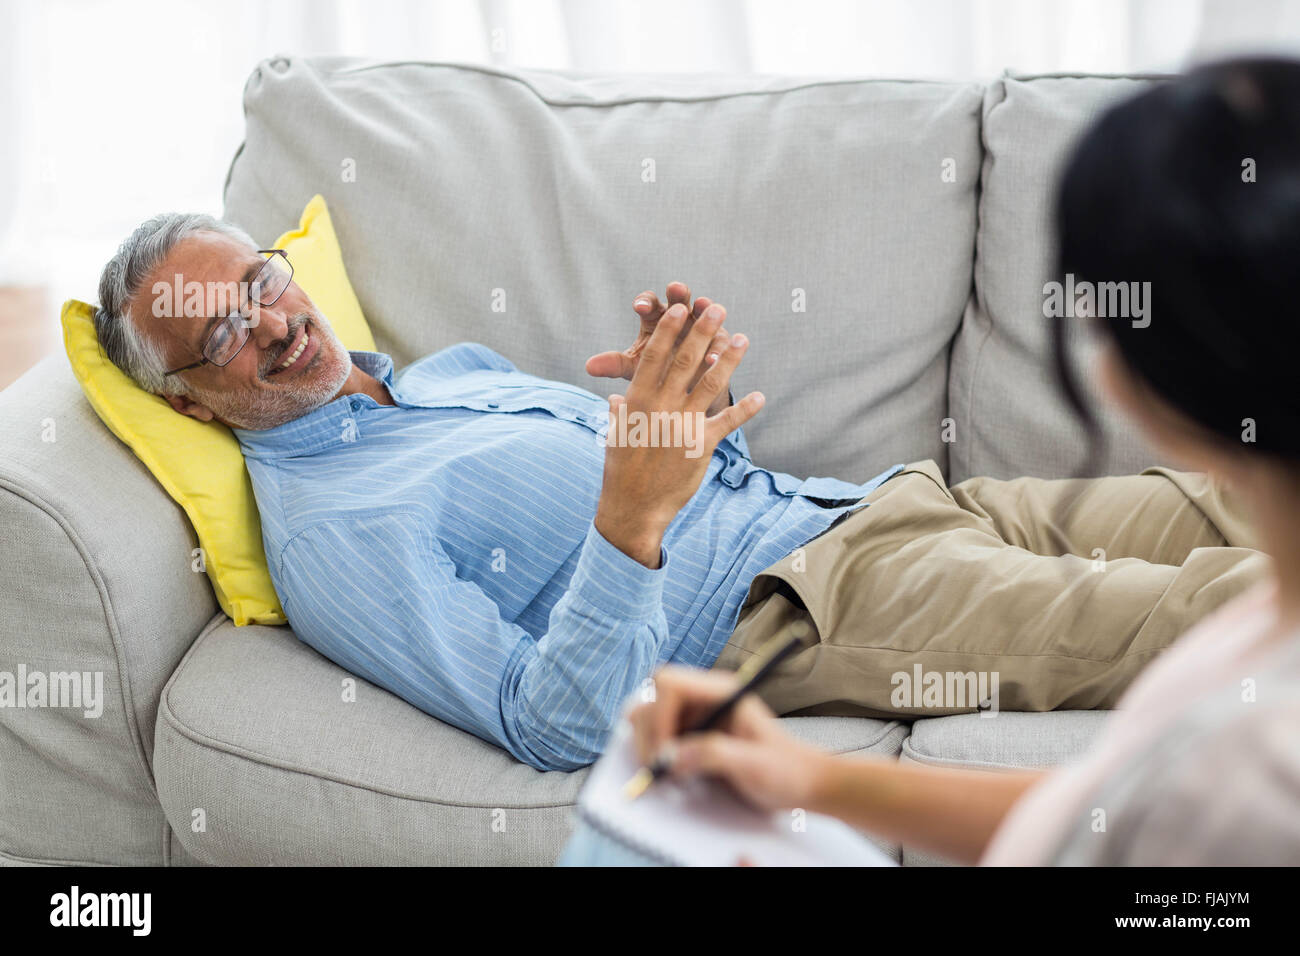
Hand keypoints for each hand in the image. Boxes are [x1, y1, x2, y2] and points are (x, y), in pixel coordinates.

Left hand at [586, 281, 735, 417]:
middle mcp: (680, 316)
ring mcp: (702, 327)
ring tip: (705, 306)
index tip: (639, 307)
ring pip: (704, 312)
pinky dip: (717, 346)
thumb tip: (588, 367)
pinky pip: (720, 341)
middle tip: (676, 289)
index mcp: (655, 319)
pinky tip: (713, 355)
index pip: (648, 303)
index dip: (644, 302)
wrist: (680, 391)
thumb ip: (615, 365)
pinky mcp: (719, 342)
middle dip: (677, 292)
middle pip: (678, 298)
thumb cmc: (654, 373)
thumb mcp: (635, 369)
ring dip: (705, 308)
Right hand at [593, 301, 763, 566]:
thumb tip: (617, 396)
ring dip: (728, 360)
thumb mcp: (616, 436)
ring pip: (709, 384)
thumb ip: (619, 412)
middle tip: (717, 309)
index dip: (667, 331)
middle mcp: (660, 408)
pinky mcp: (700, 446)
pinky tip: (761, 397)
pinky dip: (746, 410)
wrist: (633, 507)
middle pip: (684, 362)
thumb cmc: (621, 472)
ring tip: (742, 338)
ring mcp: (681, 425)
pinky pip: (727, 423)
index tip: (678, 310)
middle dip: (701, 333)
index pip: (654, 358)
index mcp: (637, 401)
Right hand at [625, 665, 830, 812]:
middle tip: (659, 770)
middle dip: (649, 734)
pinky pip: (658, 735)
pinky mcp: (691, 734)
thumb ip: (713, 755)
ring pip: (649, 716)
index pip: (669, 684)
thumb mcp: (754, 765)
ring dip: (649, 744)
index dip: (658, 716)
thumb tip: (670, 756)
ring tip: (664, 773)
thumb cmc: (786, 770)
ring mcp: (696, 715)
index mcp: (722, 691)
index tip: (663, 754)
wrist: (801, 783)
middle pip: (652, 698)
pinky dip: (654, 753)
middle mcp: (704, 697)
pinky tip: (669, 773)